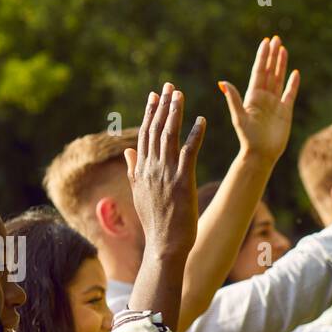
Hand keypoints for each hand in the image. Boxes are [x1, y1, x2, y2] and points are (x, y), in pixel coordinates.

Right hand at [125, 83, 205, 259]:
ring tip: (181, 95)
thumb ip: (133, 171)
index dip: (149, 113)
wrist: (163, 245)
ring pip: (170, 136)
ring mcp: (166, 174)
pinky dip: (195, 135)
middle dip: (162, 106)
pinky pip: (189, 153)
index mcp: (141, 170)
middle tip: (169, 86)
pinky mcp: (182, 182)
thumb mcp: (139, 194)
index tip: (153, 95)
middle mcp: (151, 168)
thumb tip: (129, 152)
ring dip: (175, 113)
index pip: (145, 135)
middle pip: (156, 130)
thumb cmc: (155, 223)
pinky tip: (201, 121)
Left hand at [219, 35, 299, 164]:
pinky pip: (290, 94)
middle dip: (272, 55)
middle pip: (269, 71)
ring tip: (283, 49)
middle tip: (276, 39)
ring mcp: (275, 103)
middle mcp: (264, 97)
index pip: (258, 71)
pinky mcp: (285, 112)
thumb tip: (222, 82)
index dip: (262, 57)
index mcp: (252, 96)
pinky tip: (295, 73)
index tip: (266, 42)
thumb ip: (233, 99)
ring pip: (279, 79)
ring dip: (281, 64)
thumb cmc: (248, 138)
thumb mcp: (238, 117)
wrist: (261, 154)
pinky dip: (293, 84)